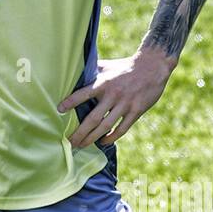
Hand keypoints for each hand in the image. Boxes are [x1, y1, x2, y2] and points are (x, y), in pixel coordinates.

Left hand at [58, 49, 175, 148]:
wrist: (153, 66)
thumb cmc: (125, 66)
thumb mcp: (107, 66)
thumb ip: (92, 71)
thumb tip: (73, 72)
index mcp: (103, 82)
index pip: (83, 94)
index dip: (71, 102)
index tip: (59, 110)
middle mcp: (113, 95)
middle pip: (93, 118)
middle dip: (80, 132)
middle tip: (69, 141)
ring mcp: (125, 104)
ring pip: (105, 126)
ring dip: (92, 138)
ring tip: (82, 145)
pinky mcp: (136, 111)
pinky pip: (122, 129)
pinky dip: (111, 137)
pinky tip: (103, 142)